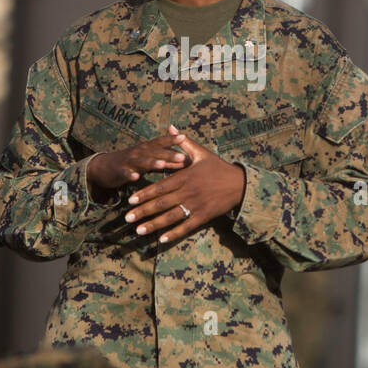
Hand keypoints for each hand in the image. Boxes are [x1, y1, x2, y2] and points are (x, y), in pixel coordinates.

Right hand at [87, 133, 188, 200]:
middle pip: (155, 152)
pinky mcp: (119, 171)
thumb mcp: (149, 160)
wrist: (103, 167)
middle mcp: (138, 152)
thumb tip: (186, 159)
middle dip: (169, 153)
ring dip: (152, 162)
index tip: (185, 137)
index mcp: (147, 148)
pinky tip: (136, 177)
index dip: (172, 139)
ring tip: (162, 164)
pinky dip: (130, 174)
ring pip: (141, 161)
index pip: (161, 142)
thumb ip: (167, 160)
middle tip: (183, 156)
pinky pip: (125, 173)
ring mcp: (128, 161)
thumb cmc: (132, 163)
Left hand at [123, 125, 245, 243]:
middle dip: (142, 211)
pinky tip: (161, 240)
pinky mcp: (204, 216)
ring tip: (138, 230)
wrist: (240, 183)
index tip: (130, 200)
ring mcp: (196, 205)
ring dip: (153, 225)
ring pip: (171, 217)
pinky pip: (186, 227)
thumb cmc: (219, 167)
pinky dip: (174, 234)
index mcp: (185, 176)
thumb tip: (171, 127)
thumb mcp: (201, 153)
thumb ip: (183, 143)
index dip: (144, 194)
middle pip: (161, 203)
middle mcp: (188, 192)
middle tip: (127, 219)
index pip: (160, 187)